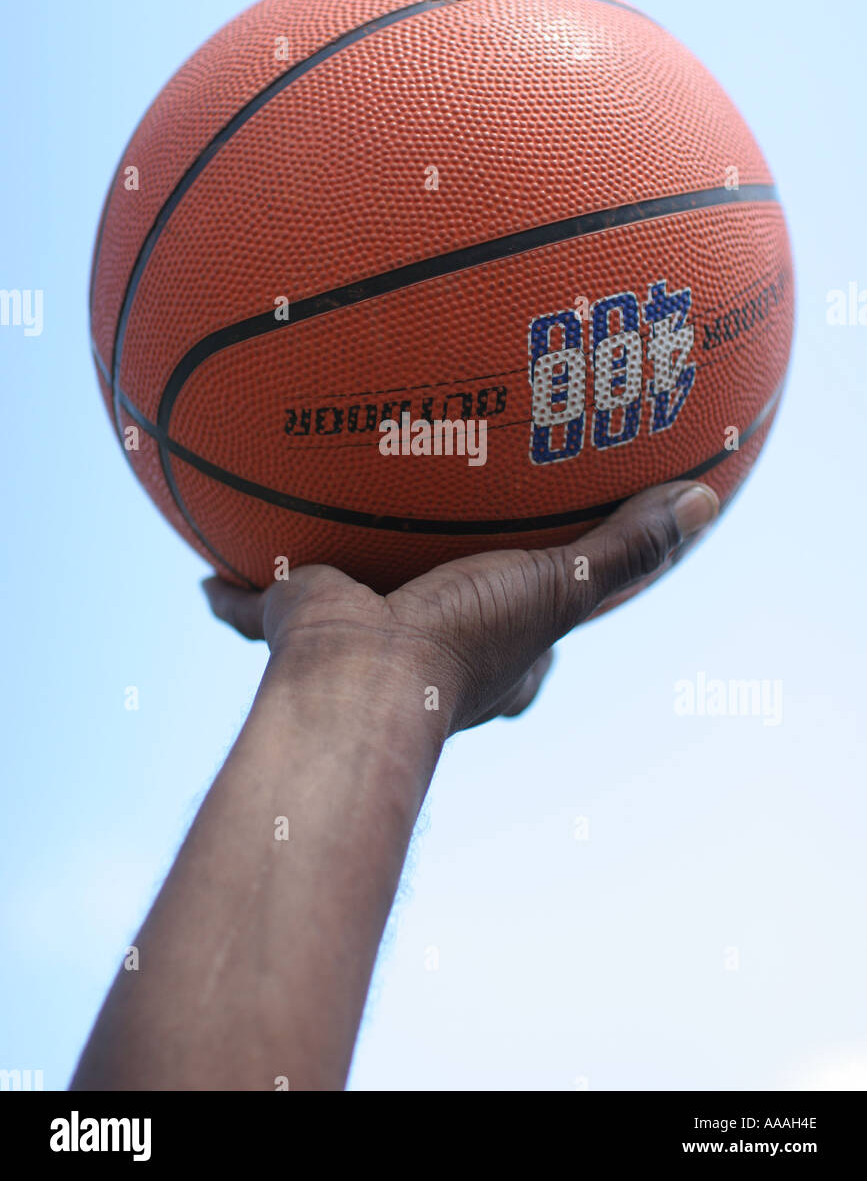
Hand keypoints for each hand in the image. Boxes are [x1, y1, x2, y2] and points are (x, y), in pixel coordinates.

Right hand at [202, 481, 717, 739]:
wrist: (355, 686)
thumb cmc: (462, 644)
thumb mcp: (558, 588)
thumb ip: (626, 549)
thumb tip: (705, 500)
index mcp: (491, 659)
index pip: (532, 627)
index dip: (544, 596)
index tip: (549, 564)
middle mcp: (426, 658)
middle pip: (439, 611)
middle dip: (437, 585)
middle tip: (437, 540)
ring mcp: (357, 648)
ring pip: (349, 602)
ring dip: (339, 582)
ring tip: (328, 533)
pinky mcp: (295, 632)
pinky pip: (258, 604)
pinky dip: (236, 593)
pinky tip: (213, 566)